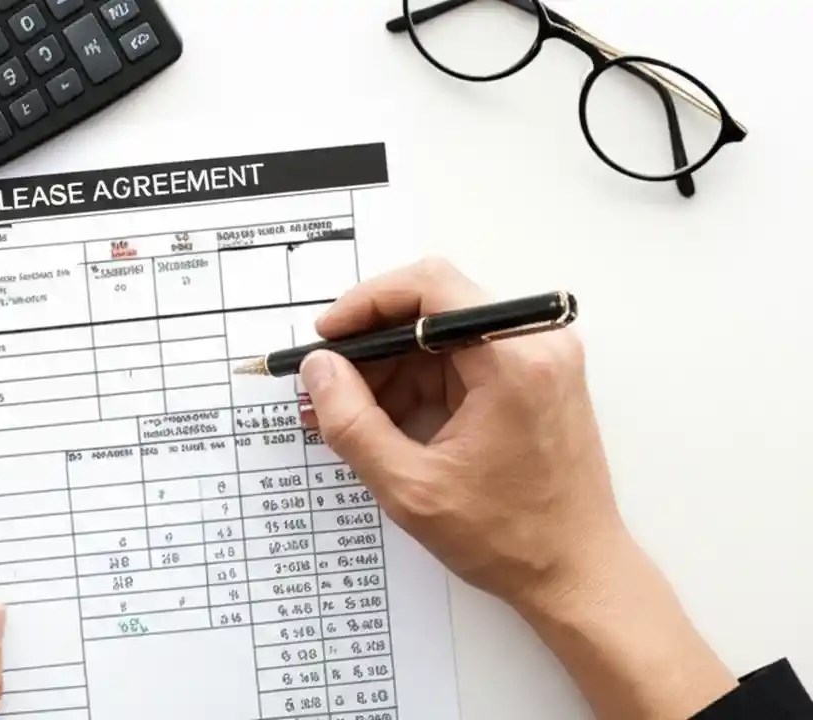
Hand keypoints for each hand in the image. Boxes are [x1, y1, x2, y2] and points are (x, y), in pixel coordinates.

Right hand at [301, 258, 613, 610]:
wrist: (577, 575)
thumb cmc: (510, 539)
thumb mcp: (410, 487)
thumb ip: (353, 423)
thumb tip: (319, 370)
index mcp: (514, 360)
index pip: (430, 288)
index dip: (366, 303)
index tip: (327, 335)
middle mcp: (537, 345)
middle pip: (434, 310)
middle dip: (372, 345)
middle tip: (327, 383)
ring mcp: (541, 361)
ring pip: (443, 337)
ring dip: (391, 369)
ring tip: (348, 414)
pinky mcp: (535, 380)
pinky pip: (463, 362)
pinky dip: (420, 385)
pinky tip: (385, 422)